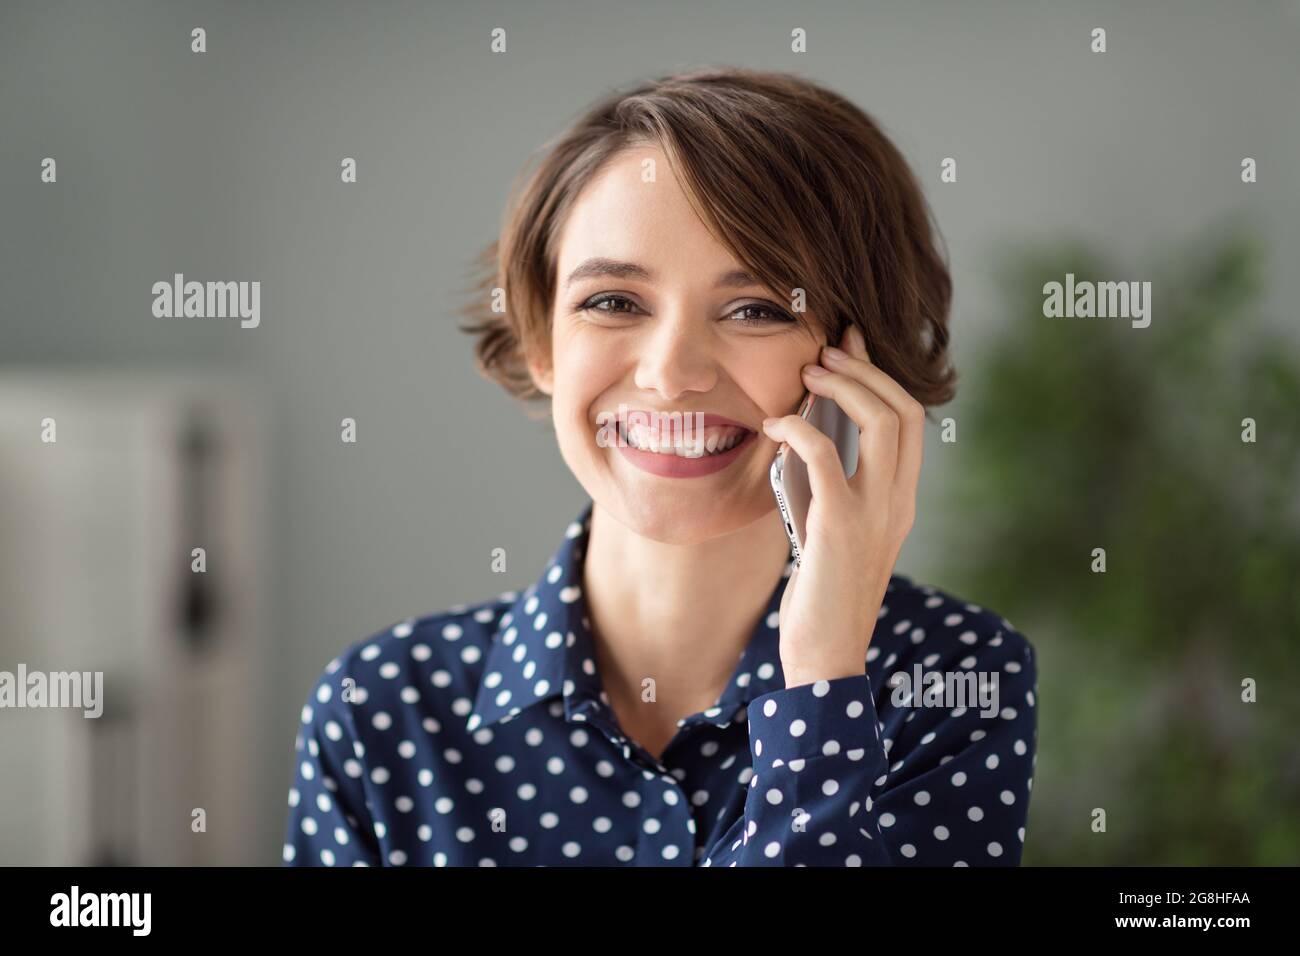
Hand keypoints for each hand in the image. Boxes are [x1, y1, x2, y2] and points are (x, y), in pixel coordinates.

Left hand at [761, 324, 924, 687]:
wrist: (826, 659)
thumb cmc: (820, 599)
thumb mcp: (832, 533)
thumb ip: (830, 489)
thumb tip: (806, 437)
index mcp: (901, 503)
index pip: (910, 421)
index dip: (880, 376)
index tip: (847, 347)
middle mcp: (899, 503)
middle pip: (904, 410)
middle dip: (865, 369)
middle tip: (824, 352)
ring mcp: (876, 513)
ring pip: (883, 421)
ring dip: (844, 386)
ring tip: (808, 373)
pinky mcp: (841, 526)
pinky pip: (826, 456)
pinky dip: (798, 429)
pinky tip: (774, 427)